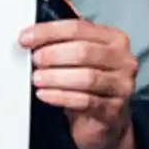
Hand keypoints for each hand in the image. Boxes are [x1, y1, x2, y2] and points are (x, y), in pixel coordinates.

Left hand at [20, 20, 138, 148]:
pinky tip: (45, 94)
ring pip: (86, 77)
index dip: (48, 32)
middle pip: (84, 51)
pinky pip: (85, 101)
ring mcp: (122, 86)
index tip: (26, 38)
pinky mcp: (114, 110)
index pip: (78, 28)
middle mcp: (123, 61)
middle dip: (52, 55)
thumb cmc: (88, 81)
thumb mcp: (78, 57)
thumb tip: (30, 37)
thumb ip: (60, 43)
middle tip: (34, 60)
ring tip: (37, 78)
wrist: (103, 119)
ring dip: (55, 77)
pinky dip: (60, 96)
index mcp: (114, 39)